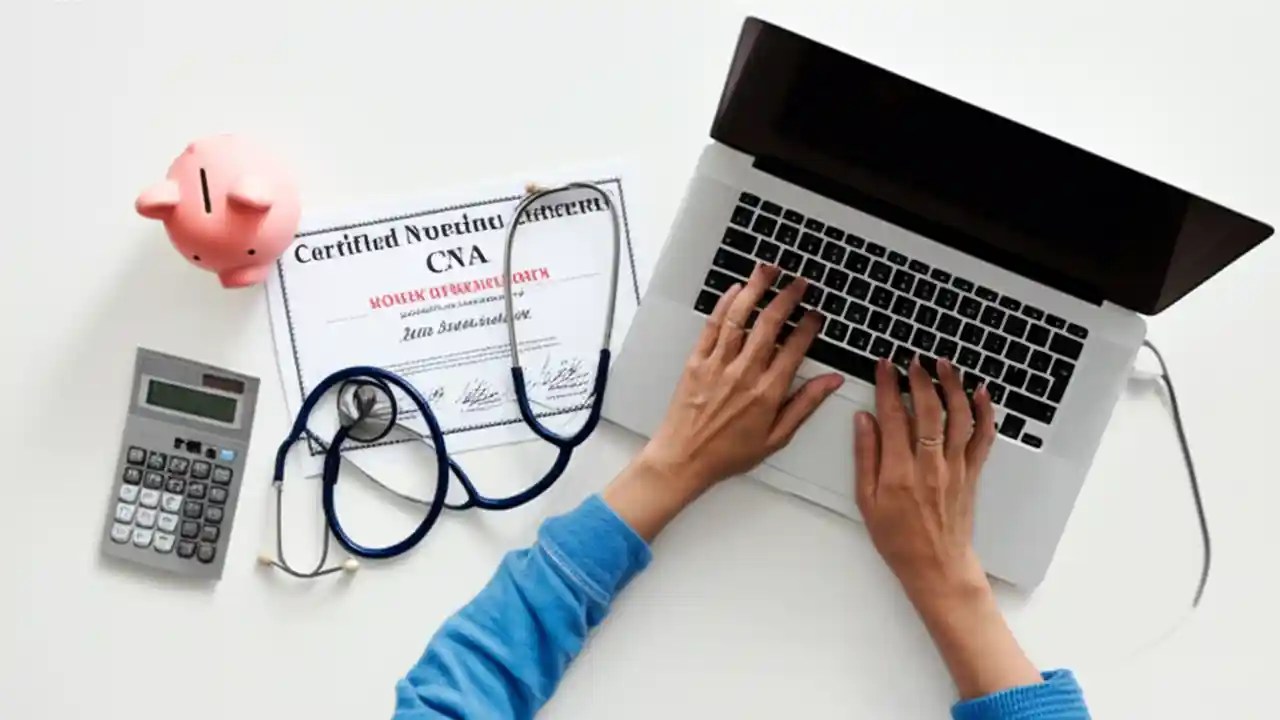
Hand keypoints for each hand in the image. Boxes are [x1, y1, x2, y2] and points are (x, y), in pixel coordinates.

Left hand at [604, 264, 843, 539]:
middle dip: (787, 297)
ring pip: (739, 317)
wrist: (683, 458)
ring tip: (768, 269)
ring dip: (755, 289)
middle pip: (770, 324)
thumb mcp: (776, 437)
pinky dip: (724, 305)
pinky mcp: (696, 362)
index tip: (817, 313)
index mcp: (767, 392)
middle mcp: (743, 374)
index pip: (795, 348)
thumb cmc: (728, 453)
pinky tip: (736, 290)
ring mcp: (718, 365)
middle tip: (799, 281)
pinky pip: (712, 326)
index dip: (809, 326)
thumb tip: (831, 381)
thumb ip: (805, 404)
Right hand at [855, 357, 994, 600]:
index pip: (894, 416)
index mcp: (899, 472)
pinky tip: (981, 393)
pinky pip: (983, 437)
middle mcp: (930, 465)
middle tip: (913, 360)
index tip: (884, 366)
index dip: (888, 385)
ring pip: (959, 417)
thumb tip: (864, 419)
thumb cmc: (898, 538)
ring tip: (945, 365)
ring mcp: (956, 468)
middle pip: (929, 410)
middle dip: (921, 379)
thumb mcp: (866, 500)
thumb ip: (866, 456)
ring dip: (953, 386)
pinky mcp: (972, 473)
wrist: (937, 565)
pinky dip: (985, 412)